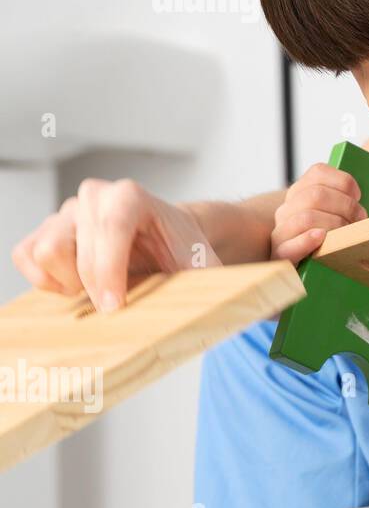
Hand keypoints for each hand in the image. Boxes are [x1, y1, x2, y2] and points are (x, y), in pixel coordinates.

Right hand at [10, 179, 220, 312]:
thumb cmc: (185, 252)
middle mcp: (95, 196)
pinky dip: (46, 279)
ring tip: (98, 290)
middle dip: (90, 285)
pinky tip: (76, 287)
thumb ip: (201, 280)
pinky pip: (26, 255)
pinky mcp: (49, 228)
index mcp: (132, 196)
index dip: (108, 271)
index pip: (110, 228)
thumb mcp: (201, 265)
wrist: (172, 239)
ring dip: (66, 281)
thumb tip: (203, 311)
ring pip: (45, 251)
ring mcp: (68, 211)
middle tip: (115, 304)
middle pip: (71, 247)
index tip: (115, 305)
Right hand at [270, 161, 368, 262]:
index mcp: (305, 189)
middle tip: (362, 219)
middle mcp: (289, 207)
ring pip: (305, 217)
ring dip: (334, 225)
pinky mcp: (282, 255)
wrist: (326, 269)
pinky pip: (288, 246)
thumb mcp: (361, 208)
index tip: (360, 195)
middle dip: (346, 206)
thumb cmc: (345, 233)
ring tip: (348, 233)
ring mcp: (282, 230)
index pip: (318, 172)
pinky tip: (322, 239)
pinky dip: (307, 241)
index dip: (343, 181)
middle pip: (315, 194)